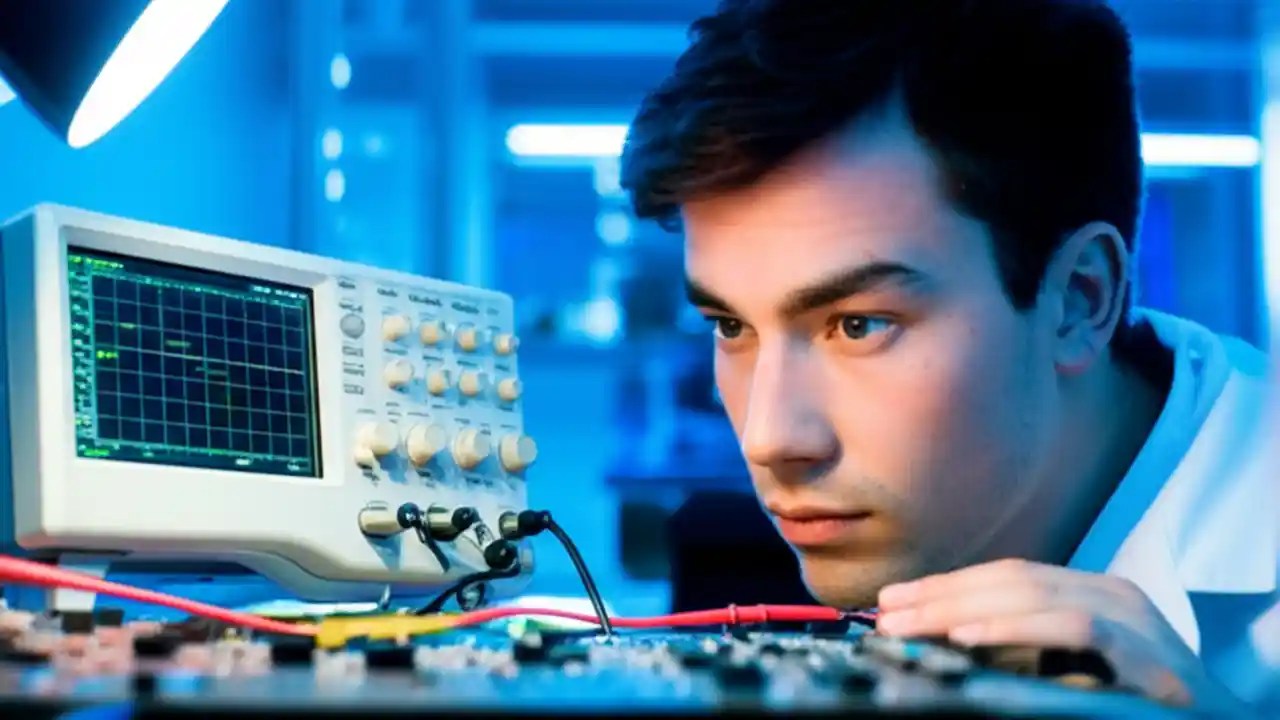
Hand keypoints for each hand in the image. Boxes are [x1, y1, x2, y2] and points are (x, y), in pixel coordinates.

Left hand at [875, 559, 1243, 710]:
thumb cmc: (1143, 702)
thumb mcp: (1076, 665)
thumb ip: (1025, 645)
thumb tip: (946, 636)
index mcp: (1092, 592)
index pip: (1006, 576)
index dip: (945, 585)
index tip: (890, 601)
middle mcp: (1112, 594)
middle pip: (1010, 580)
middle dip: (940, 595)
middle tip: (885, 613)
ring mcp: (1133, 621)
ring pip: (1033, 595)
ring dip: (961, 607)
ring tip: (912, 623)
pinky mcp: (1147, 656)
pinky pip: (1073, 628)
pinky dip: (1016, 627)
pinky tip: (970, 635)